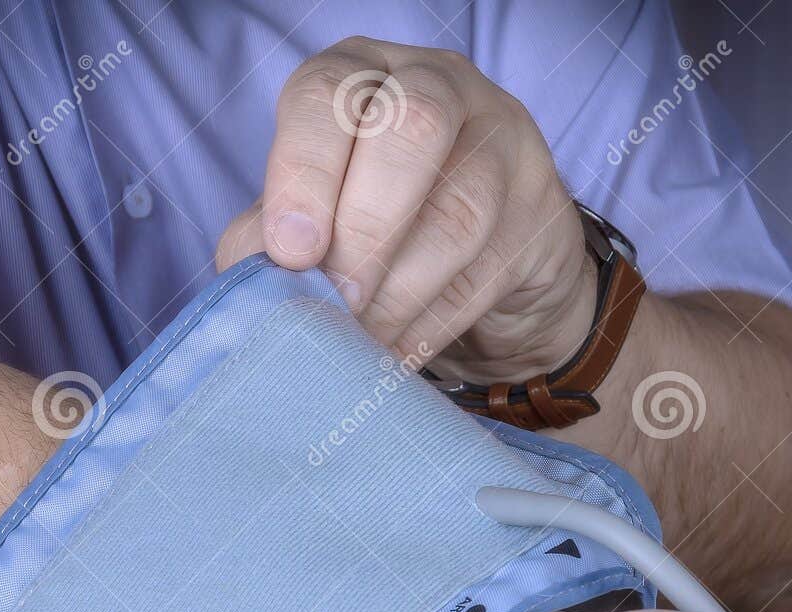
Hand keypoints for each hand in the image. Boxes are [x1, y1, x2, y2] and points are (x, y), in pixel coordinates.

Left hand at [216, 37, 596, 382]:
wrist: (494, 262)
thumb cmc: (385, 223)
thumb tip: (248, 267)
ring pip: (459, 209)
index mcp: (365, 73)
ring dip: (401, 289)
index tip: (289, 251)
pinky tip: (395, 357)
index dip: (304, 172)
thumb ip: (275, 230)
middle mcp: (440, 87)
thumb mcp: (319, 212)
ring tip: (361, 341)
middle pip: (411, 130)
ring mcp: (505, 145)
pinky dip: (432, 325)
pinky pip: (488, 272)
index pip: (330, 94)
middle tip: (337, 298)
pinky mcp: (543, 212)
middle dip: (365, 226)